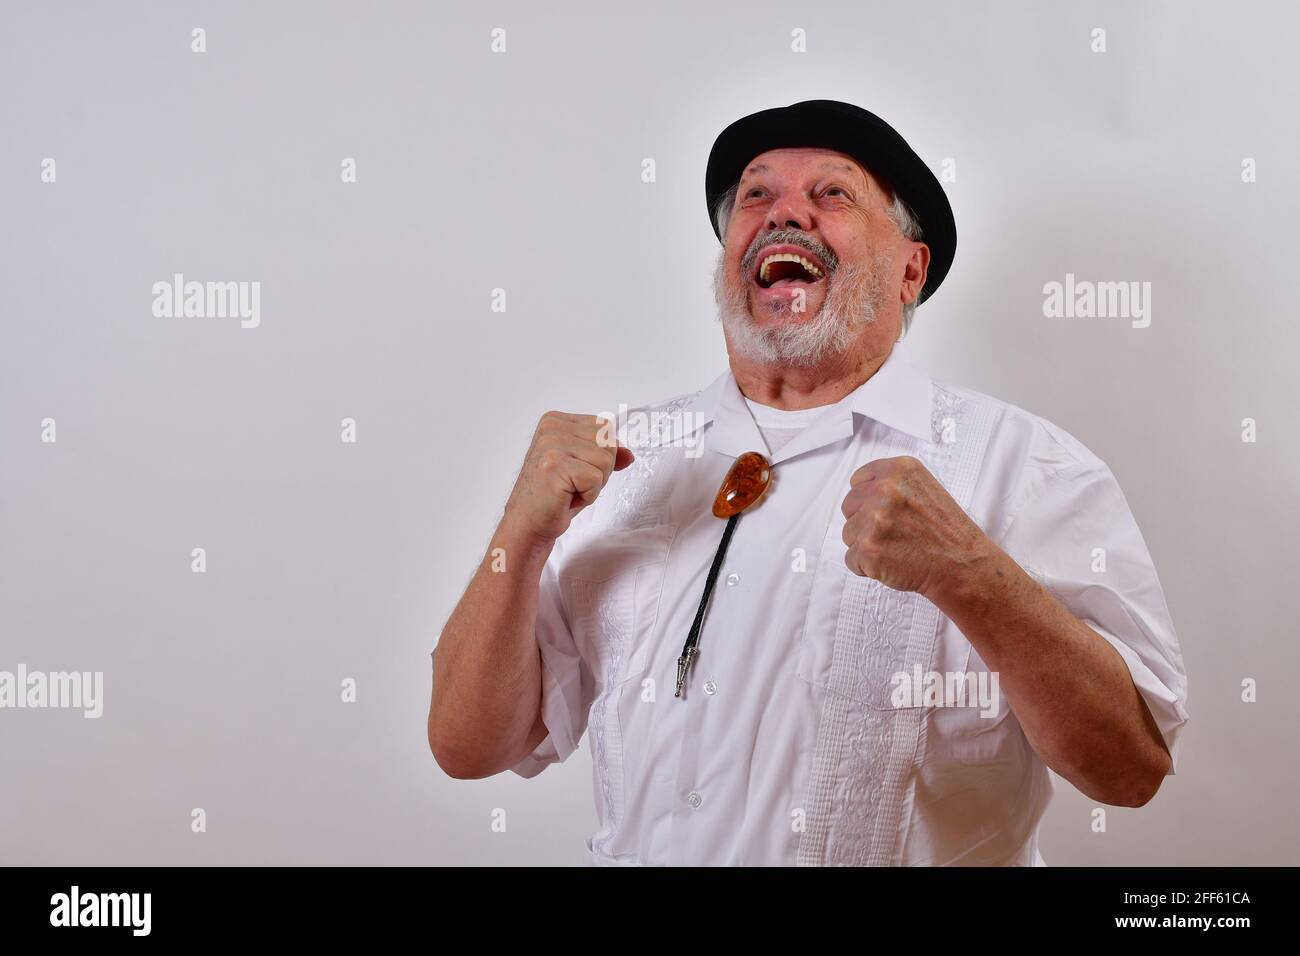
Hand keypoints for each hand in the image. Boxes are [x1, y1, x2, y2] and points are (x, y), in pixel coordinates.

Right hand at [501, 411, 633, 545]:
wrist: (527, 522)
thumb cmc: (552, 496)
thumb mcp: (582, 467)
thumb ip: (604, 454)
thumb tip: (629, 453)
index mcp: (556, 421)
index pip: (604, 427)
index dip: (602, 454)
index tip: (578, 470)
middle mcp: (552, 428)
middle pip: (608, 441)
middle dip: (601, 468)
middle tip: (575, 483)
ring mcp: (552, 445)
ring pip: (605, 460)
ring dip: (594, 483)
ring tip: (570, 490)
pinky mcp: (555, 465)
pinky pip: (596, 478)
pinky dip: (588, 494)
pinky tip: (567, 497)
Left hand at [840, 455, 993, 596]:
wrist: (962, 565)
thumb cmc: (945, 532)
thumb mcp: (923, 488)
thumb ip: (891, 484)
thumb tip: (860, 490)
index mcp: (898, 470)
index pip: (857, 481)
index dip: (868, 500)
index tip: (883, 512)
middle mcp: (884, 489)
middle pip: (849, 506)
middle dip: (865, 522)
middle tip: (895, 534)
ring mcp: (874, 518)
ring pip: (848, 534)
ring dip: (867, 544)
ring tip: (898, 548)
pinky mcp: (868, 547)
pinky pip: (851, 559)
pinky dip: (868, 567)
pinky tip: (893, 563)